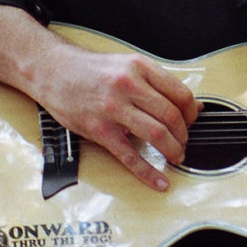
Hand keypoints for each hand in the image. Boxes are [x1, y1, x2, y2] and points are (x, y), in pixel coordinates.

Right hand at [33, 41, 200, 191]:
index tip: (192, 121)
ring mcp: (113, 108)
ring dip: (173, 149)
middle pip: (171, 115)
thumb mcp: (129, 65)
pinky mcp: (100, 130)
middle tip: (184, 142)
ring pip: (156, 133)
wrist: (54, 70)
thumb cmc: (92, 70)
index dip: (192, 113)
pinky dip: (148, 172)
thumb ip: (159, 84)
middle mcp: (129, 85)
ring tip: (176, 156)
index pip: (180, 93)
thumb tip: (193, 105)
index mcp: (140, 67)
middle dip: (184, 134)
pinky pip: (129, 155)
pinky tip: (159, 181)